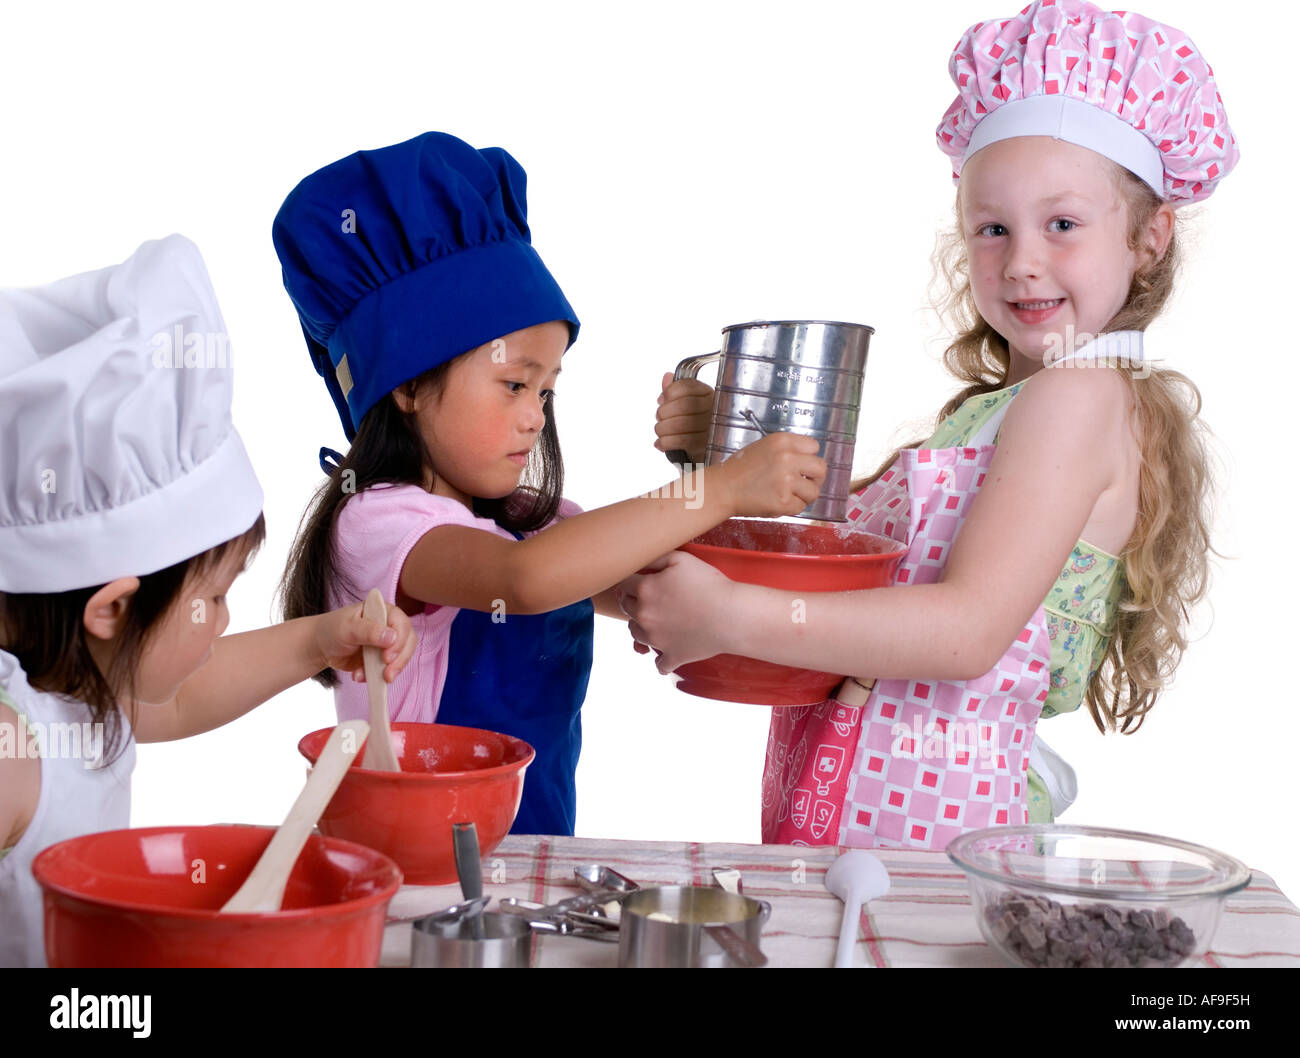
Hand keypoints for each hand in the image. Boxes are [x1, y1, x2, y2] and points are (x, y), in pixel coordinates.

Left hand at [314, 602, 415, 682]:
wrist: (319, 647)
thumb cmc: (331, 629)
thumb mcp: (347, 628)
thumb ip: (369, 631)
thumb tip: (392, 637)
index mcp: (382, 611)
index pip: (402, 624)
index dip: (400, 641)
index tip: (387, 657)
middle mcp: (388, 625)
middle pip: (408, 642)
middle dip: (399, 660)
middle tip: (388, 675)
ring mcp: (386, 643)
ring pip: (401, 657)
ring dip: (388, 671)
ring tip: (367, 677)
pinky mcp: (381, 658)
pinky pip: (388, 669)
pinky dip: (376, 676)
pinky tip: (359, 676)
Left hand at [620, 551, 734, 673]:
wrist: (732, 615)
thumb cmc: (709, 584)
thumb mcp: (681, 559)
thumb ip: (655, 558)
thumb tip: (639, 563)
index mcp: (644, 590)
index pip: (624, 584)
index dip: (631, 580)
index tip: (638, 579)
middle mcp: (644, 616)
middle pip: (626, 608)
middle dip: (633, 601)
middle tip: (648, 598)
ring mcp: (656, 639)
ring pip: (635, 634)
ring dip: (641, 627)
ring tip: (655, 621)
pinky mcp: (671, 656)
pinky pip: (659, 664)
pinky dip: (661, 659)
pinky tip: (666, 651)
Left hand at [654, 371, 713, 464]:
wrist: (703, 455)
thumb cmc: (693, 428)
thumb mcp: (685, 406)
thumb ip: (675, 390)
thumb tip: (667, 377)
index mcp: (709, 396)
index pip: (688, 386)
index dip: (669, 392)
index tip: (662, 400)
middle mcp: (713, 412)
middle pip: (683, 405)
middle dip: (663, 412)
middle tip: (660, 418)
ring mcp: (711, 431)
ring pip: (680, 424)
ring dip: (662, 428)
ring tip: (661, 432)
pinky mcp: (704, 449)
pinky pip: (680, 442)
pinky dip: (665, 442)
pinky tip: (662, 443)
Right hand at [714, 432, 826, 517]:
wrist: (722, 489)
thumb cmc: (740, 470)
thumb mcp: (764, 447)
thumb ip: (787, 450)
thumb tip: (808, 461)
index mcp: (782, 441)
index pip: (814, 447)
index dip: (809, 458)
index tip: (803, 465)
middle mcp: (787, 458)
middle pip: (821, 468)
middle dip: (815, 478)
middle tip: (805, 483)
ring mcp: (786, 480)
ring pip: (814, 491)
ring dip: (804, 496)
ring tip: (788, 495)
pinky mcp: (783, 501)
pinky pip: (801, 507)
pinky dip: (791, 508)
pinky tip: (778, 502)